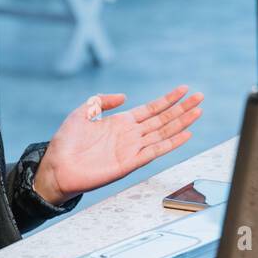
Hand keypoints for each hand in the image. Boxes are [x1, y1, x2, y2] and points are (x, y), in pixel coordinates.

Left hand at [34, 86, 204, 204]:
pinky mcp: (130, 164)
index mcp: (121, 123)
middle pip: (163, 119)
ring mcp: (132, 149)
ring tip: (198, 111)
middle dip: (182, 108)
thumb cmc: (66, 143)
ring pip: (163, 133)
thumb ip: (102, 101)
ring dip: (182, 123)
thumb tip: (123, 96)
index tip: (184, 90)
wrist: (56, 167)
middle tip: (200, 97)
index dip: (168, 99)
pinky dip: (171, 143)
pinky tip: (185, 134)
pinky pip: (155, 152)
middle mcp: (131, 136)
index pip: (151, 109)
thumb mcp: (83, 112)